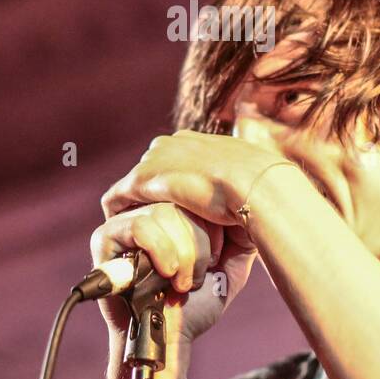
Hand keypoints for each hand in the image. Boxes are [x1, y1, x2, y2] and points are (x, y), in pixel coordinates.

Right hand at [89, 201, 258, 347]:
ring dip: (183, 252)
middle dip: (200, 241)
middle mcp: (147, 208)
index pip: (197, 193)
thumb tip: (245, 203)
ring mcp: (123, 220)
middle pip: (181, 199)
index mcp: (175, 210)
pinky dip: (162, 250)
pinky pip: (141, 225)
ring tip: (181, 280)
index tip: (215, 258)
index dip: (213, 224)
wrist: (169, 339)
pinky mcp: (105, 237)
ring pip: (164, 211)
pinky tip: (167, 273)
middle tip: (200, 272)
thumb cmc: (195, 305)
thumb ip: (239, 234)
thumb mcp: (228, 264)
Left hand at [100, 130, 288, 226]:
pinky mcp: (141, 179)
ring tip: (139, 236)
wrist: (256, 185)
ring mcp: (155, 159)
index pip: (176, 162)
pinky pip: (116, 198)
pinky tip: (124, 236)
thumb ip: (236, 193)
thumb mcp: (250, 186)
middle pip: (151, 171)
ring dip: (136, 208)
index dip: (175, 189)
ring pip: (133, 186)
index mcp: (199, 142)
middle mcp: (173, 143)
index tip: (178, 213)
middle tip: (157, 229)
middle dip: (153, 197)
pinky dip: (117, 216)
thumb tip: (240, 218)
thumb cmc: (263, 190)